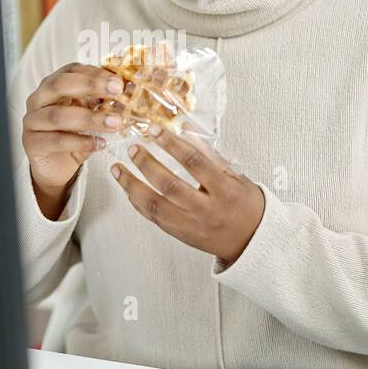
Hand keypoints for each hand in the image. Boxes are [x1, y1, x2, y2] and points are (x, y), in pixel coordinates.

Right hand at [22, 62, 125, 219]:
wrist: (55, 166)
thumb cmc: (73, 134)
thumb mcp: (90, 113)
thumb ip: (103, 100)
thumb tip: (130, 88)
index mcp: (53, 85)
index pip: (72, 70)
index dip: (95, 73)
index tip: (119, 81)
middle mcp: (38, 99)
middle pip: (59, 85)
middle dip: (90, 86)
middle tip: (118, 91)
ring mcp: (32, 121)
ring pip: (58, 115)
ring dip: (90, 118)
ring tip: (115, 123)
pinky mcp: (32, 144)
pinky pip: (56, 141)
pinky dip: (80, 142)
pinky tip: (99, 144)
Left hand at [109, 124, 264, 265]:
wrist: (250, 239)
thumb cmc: (245, 203)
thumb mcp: (235, 175)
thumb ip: (209, 153)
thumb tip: (184, 129)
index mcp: (224, 191)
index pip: (195, 162)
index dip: (172, 144)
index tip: (154, 129)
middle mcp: (206, 209)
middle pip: (170, 185)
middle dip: (147, 164)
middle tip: (132, 147)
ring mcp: (191, 225)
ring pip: (155, 205)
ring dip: (132, 185)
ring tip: (117, 168)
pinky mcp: (180, 234)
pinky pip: (153, 218)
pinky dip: (137, 202)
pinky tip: (127, 189)